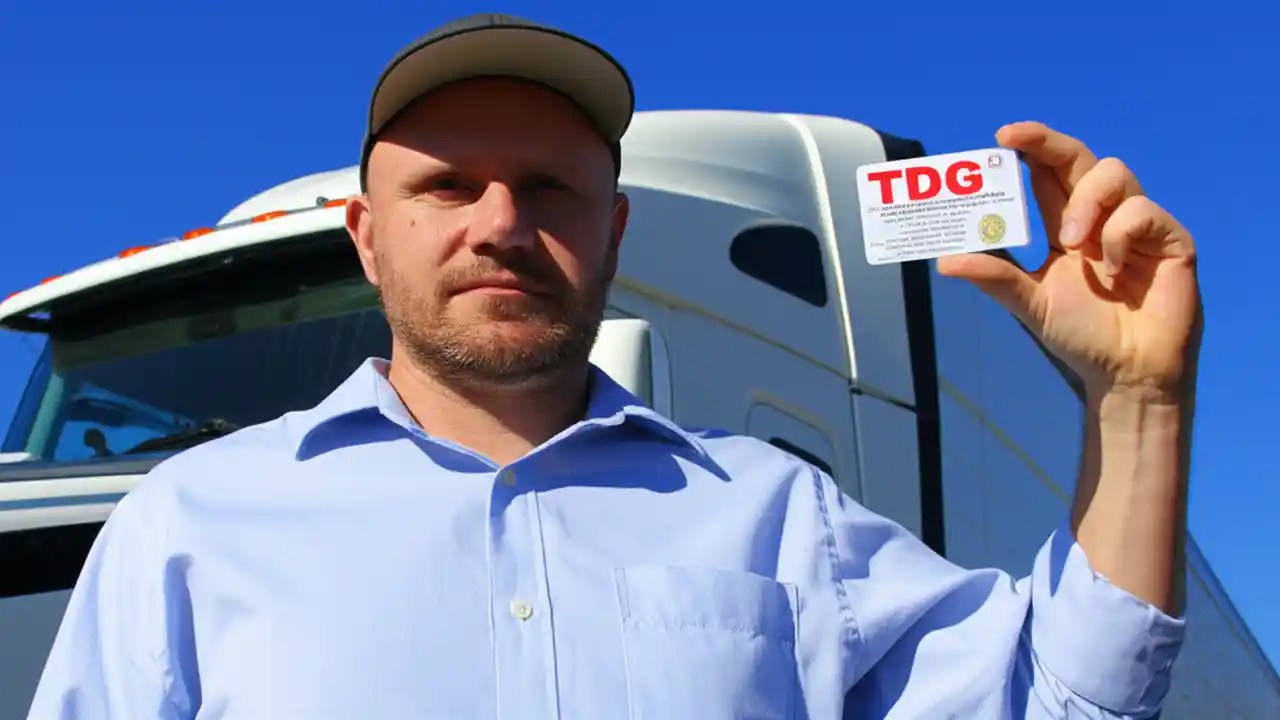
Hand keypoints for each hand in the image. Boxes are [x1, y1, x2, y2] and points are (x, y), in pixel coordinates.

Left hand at [936, 122, 1203, 401]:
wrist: (1126, 373)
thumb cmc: (1082, 335)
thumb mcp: (1031, 303)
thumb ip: (995, 277)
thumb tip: (944, 261)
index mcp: (1068, 225)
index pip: (1049, 174)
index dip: (1030, 148)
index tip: (1001, 137)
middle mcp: (1102, 216)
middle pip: (1079, 158)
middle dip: (1048, 142)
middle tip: (1014, 139)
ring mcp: (1138, 224)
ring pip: (1112, 172)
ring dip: (1084, 200)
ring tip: (1070, 241)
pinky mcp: (1170, 238)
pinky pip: (1141, 211)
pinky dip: (1118, 235)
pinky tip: (1111, 269)